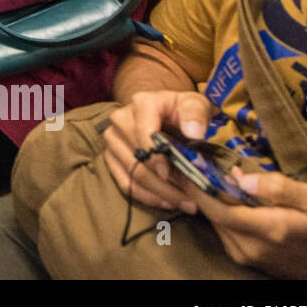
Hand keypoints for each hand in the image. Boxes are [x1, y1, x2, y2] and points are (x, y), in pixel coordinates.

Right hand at [100, 89, 213, 212]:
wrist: (167, 112)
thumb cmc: (183, 110)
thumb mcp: (195, 104)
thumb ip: (195, 114)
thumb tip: (194, 132)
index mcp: (141, 103)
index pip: (143, 132)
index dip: (156, 156)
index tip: (170, 174)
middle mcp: (120, 119)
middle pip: (138, 158)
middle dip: (165, 184)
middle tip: (191, 200)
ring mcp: (113, 139)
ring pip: (132, 175)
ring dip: (160, 194)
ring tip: (185, 203)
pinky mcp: (111, 156)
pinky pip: (125, 183)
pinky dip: (147, 197)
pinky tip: (167, 202)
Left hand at [195, 168, 306, 278]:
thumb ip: (278, 187)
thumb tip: (241, 177)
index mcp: (267, 229)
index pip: (220, 210)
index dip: (198, 189)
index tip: (186, 166)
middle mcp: (248, 246)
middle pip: (211, 215)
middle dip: (196, 189)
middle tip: (184, 164)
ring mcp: (242, 254)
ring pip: (213, 222)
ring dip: (204, 199)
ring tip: (198, 174)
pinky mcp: (239, 257)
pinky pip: (220, 229)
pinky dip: (216, 210)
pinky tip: (217, 195)